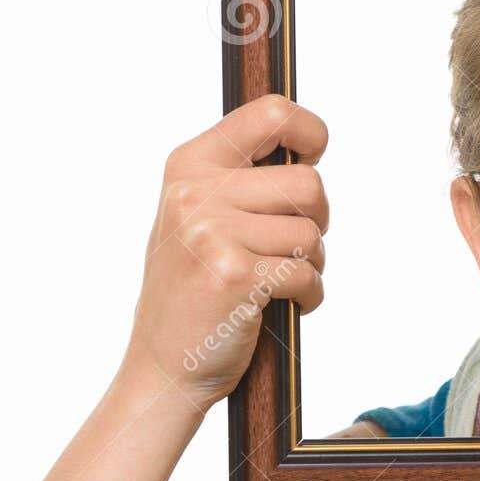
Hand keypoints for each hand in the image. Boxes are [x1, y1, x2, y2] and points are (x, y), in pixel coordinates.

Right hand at [121, 94, 329, 407]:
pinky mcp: (232, 275)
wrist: (162, 367)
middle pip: (308, 183)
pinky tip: (280, 306)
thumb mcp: (201, 216)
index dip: (309, 130)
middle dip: (317, 220)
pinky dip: (308, 295)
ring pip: (311, 232)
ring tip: (276, 281)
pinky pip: (307, 273)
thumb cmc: (196, 289)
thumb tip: (309, 146)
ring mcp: (210, 233)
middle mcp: (194, 193)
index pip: (269, 113)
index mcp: (189, 165)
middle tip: (291, 248)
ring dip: (310, 263)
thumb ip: (244, 178)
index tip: (314, 153)